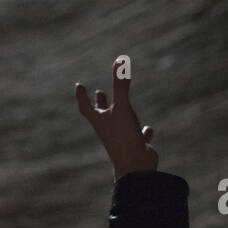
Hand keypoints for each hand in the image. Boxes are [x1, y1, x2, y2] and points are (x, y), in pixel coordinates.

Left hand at [75, 57, 158, 180]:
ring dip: (119, 115)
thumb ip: (120, 84)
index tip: (79, 85)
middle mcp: (108, 131)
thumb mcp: (123, 107)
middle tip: (97, 92)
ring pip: (119, 125)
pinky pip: (138, 137)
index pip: (86, 107)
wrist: (135, 167)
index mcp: (100, 122)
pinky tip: (148, 129)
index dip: (81, 96)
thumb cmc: (124, 137)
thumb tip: (119, 60)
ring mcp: (121, 140)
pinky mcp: (135, 146)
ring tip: (122, 108)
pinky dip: (142, 132)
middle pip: (100, 115)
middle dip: (99, 104)